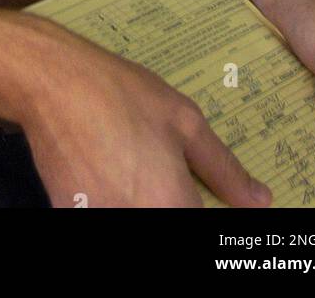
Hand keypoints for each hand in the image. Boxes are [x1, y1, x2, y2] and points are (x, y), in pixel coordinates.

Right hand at [13, 17, 273, 207]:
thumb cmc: (123, 93)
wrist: (52, 82)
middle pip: (171, 223)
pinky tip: (108, 170)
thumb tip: (261, 202)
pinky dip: (113, 201)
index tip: (200, 197)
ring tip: (132, 166)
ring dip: (144, 202)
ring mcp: (103, 222)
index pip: (206, 233)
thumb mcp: (184, 120)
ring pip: (138, 222)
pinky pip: (107, 215)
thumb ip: (225, 169)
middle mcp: (139, 222)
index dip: (208, 212)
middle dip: (173, 204)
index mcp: (174, 205)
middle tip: (161, 175)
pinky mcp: (73, 217)